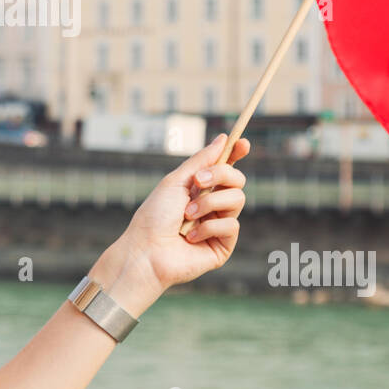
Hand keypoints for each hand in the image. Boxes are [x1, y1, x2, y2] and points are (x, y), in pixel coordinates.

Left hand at [115, 133, 249, 291]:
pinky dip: (209, 227)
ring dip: (209, 203)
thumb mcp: (176, 181)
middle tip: (198, 182)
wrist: (146, 250)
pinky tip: (191, 237)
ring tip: (187, 215)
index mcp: (200, 188)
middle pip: (237, 179)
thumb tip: (223, 138)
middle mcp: (212, 205)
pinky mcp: (223, 245)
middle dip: (220, 175)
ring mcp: (219, 225)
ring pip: (238, 199)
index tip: (242, 143)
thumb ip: (201, 160)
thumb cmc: (154, 216)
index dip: (236, 153)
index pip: (225, 167)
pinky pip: (232, 225)